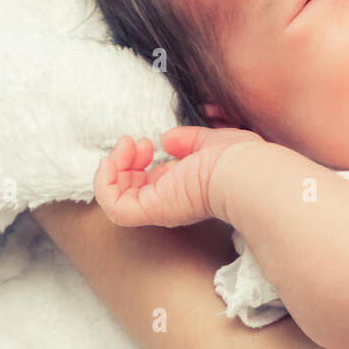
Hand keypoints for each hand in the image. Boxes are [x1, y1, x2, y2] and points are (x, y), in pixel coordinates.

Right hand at [93, 126, 262, 228]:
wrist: (244, 171)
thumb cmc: (237, 158)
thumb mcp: (210, 141)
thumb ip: (189, 140)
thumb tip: (167, 139)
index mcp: (183, 188)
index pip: (149, 182)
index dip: (139, 161)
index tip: (149, 141)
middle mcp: (168, 201)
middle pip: (129, 189)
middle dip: (125, 161)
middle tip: (138, 142)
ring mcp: (157, 207)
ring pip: (116, 197)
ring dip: (113, 166)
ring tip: (130, 145)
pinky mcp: (150, 210)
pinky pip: (112, 205)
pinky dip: (104, 180)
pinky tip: (114, 157)